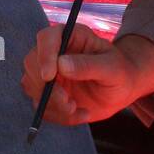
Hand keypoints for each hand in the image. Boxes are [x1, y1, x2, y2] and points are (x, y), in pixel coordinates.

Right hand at [21, 25, 153, 125]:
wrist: (121, 91)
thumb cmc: (120, 73)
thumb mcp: (112, 68)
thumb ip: (89, 65)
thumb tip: (61, 64)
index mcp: (71, 37)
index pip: (46, 38)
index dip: (44, 55)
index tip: (49, 76)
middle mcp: (55, 53)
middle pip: (31, 62)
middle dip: (46, 86)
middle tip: (67, 101)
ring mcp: (49, 74)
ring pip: (32, 87)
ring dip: (52, 104)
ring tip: (76, 108)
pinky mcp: (48, 94)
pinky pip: (42, 107)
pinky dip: (60, 116)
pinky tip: (81, 114)